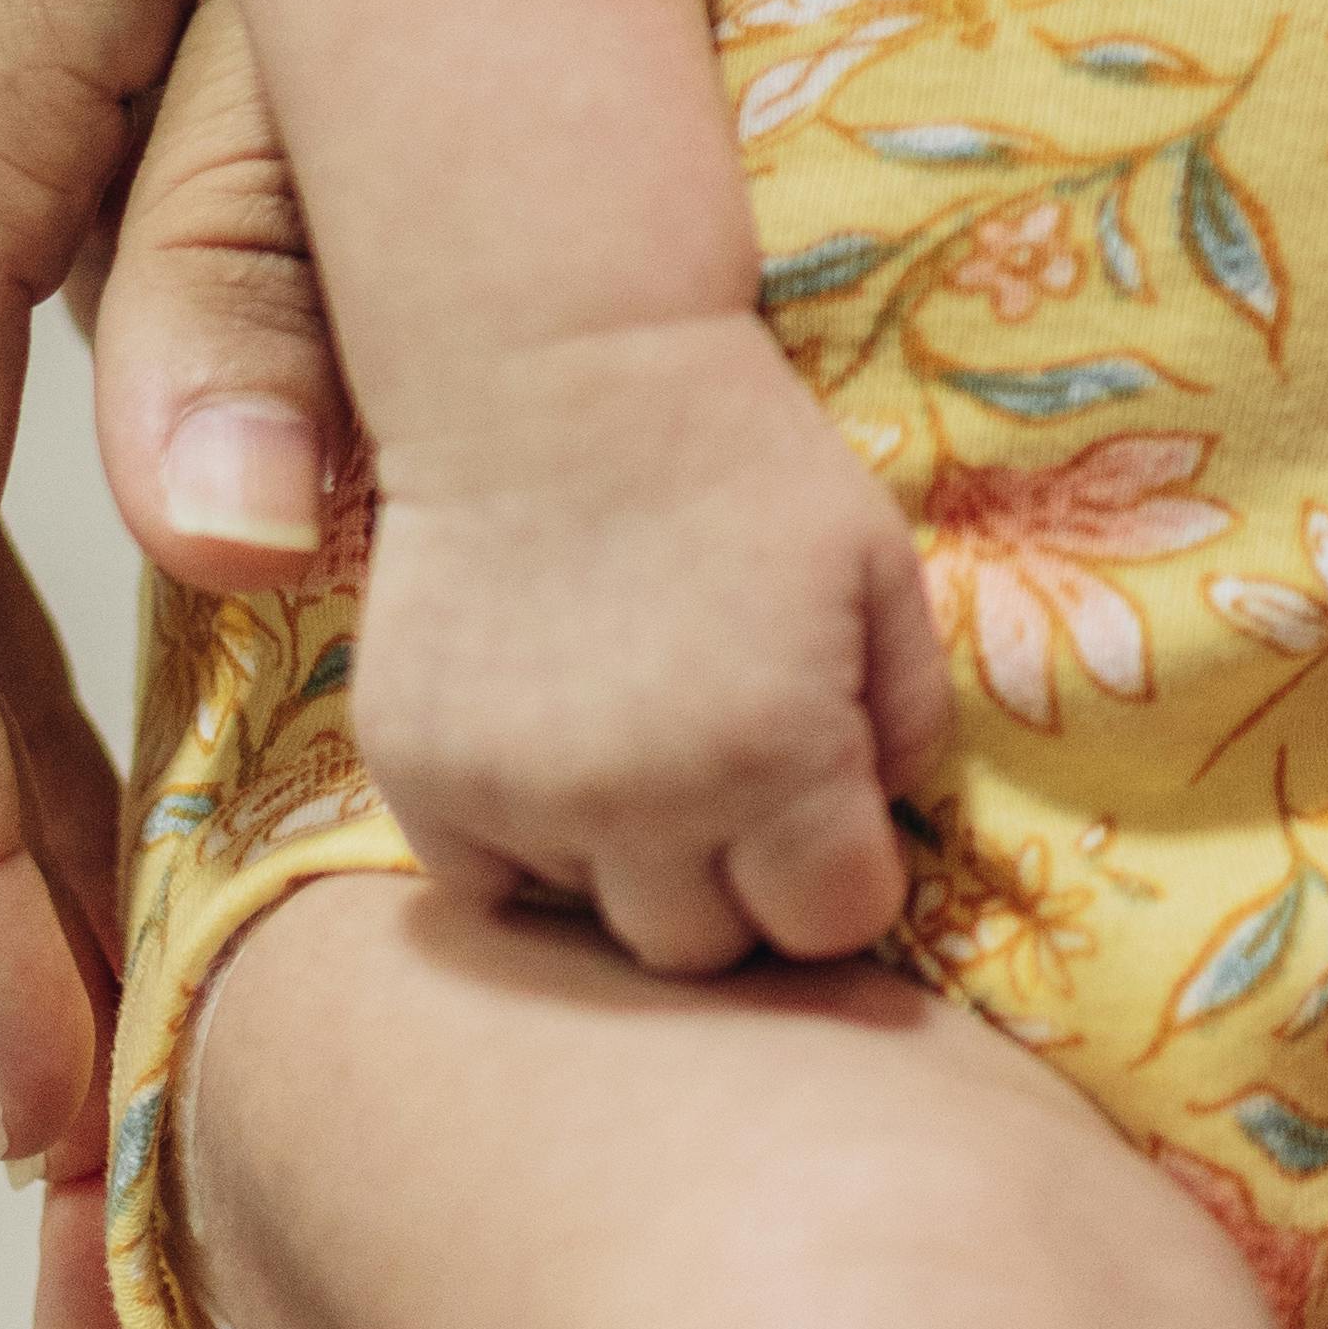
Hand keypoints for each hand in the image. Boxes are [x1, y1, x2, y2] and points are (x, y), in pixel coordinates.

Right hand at [346, 321, 948, 969]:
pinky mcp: (418, 773)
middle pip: (703, 950)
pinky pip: (484, 881)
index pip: (829, 926)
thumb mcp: (880, 576)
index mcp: (772, 754)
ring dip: (624, 862)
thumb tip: (877, 837)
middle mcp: (637, 798)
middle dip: (735, 888)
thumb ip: (909, 727)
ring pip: (588, 923)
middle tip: (731, 788)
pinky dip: (521, 840)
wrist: (557, 378)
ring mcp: (514, 792)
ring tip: (637, 746)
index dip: (839, 879)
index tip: (824, 818)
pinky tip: (551, 743)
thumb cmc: (742, 468)